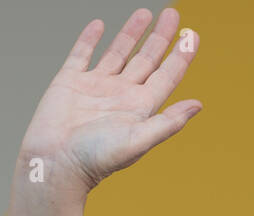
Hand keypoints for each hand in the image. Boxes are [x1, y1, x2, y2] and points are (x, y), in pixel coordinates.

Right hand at [17, 9, 201, 198]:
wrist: (55, 162)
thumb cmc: (96, 159)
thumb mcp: (139, 140)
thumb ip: (168, 122)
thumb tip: (198, 105)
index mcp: (140, 108)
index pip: (166, 76)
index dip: (181, 56)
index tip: (193, 36)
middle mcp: (121, 95)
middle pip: (146, 59)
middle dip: (160, 37)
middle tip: (173, 14)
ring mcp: (95, 87)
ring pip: (118, 53)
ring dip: (131, 33)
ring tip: (145, 13)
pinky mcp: (70, 82)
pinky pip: (82, 54)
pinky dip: (90, 39)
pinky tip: (100, 26)